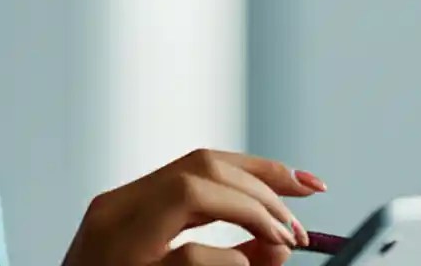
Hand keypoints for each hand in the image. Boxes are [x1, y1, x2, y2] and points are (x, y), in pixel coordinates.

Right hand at [62, 149, 327, 265]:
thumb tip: (281, 245)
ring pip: (193, 192)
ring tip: (284, 245)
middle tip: (300, 228)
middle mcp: (114, 216)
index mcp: (121, 209)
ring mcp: (117, 245)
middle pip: (200, 167)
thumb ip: (222, 256)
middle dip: (263, 188)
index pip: (198, 164)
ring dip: (253, 214)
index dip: (259, 169)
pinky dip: (231, 260)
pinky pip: (192, 256)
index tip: (307, 183)